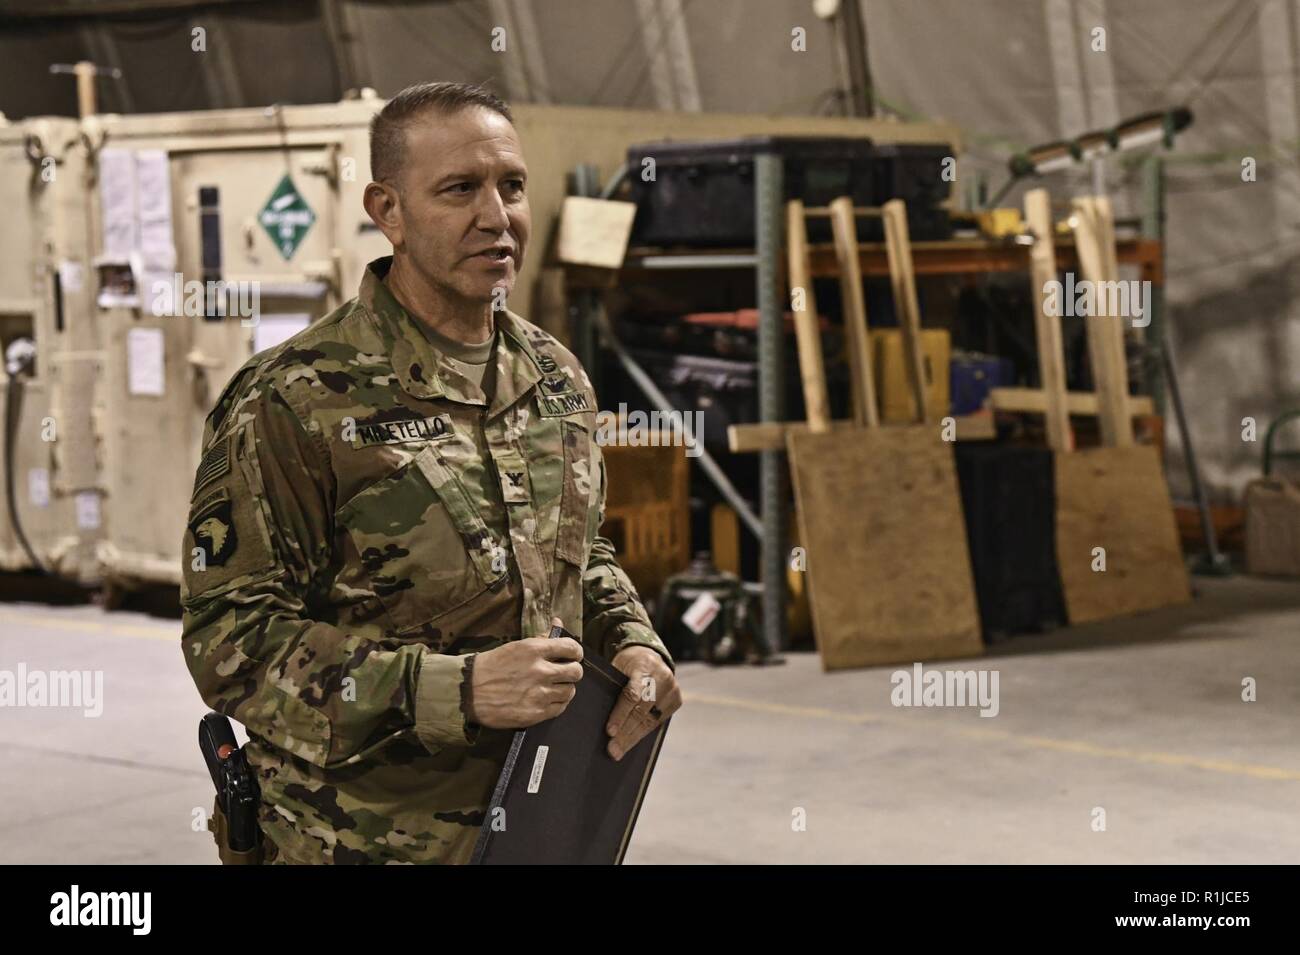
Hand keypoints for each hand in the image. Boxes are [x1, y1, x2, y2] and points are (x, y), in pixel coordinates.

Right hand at [467, 619, 582, 728]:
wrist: (468, 691)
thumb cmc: (491, 666)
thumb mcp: (516, 646)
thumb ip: (541, 637)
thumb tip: (558, 623)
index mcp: (535, 649)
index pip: (571, 648)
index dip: (575, 652)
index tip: (573, 656)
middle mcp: (541, 671)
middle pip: (576, 671)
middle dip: (572, 671)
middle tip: (565, 673)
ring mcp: (539, 694)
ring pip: (570, 691)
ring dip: (564, 688)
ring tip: (554, 687)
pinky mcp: (536, 713)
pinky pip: (560, 707)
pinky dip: (558, 703)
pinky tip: (548, 699)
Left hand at [606, 645, 680, 760]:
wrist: (652, 655)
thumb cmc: (629, 663)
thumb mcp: (618, 665)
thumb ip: (613, 685)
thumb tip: (597, 714)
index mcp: (644, 665)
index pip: (632, 694)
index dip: (620, 715)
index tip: (610, 731)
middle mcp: (662, 677)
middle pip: (642, 711)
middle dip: (625, 732)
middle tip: (612, 749)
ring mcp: (672, 689)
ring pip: (651, 720)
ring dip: (633, 738)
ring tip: (618, 751)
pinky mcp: (676, 700)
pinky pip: (658, 722)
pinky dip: (643, 733)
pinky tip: (631, 742)